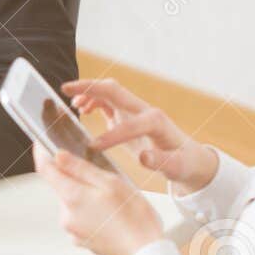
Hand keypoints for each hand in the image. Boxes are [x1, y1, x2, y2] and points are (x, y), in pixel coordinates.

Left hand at [33, 144, 162, 254]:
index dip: (42, 153)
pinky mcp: (82, 240)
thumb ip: (81, 168)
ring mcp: (73, 230)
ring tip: (114, 199)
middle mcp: (66, 215)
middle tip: (103, 175)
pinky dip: (91, 211)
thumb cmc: (135, 219)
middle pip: (61, 186)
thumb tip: (59, 156)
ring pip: (73, 202)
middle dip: (76, 177)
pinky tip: (111, 214)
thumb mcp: (111, 183)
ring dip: (87, 195)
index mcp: (72, 197)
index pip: (45, 169)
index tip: (42, 143)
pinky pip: (81, 217)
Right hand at [61, 78, 218, 195]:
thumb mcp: (177, 167)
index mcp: (156, 122)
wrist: (189, 157)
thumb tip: (144, 157)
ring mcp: (135, 111)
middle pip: (114, 90)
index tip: (93, 146)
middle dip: (90, 87)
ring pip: (108, 93)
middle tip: (65, 89)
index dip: (111, 134)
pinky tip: (82, 110)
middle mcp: (144, 111)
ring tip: (72, 104)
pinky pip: (107, 102)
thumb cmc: (183, 163)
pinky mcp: (128, 115)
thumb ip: (161, 162)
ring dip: (89, 93)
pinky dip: (92, 101)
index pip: (130, 124)